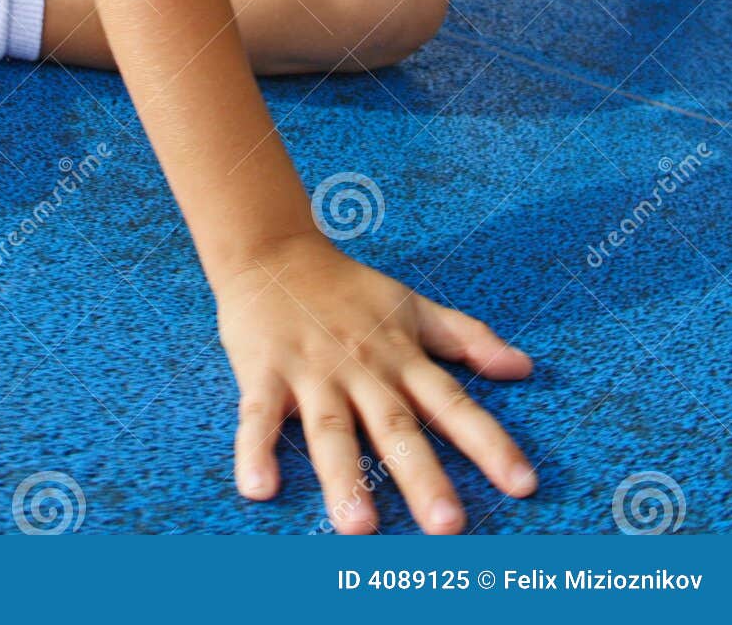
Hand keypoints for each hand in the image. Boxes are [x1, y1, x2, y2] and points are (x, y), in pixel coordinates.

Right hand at [216, 231, 535, 535]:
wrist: (274, 250)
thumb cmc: (347, 289)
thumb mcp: (412, 307)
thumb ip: (467, 337)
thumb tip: (524, 367)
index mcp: (401, 357)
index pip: (452, 403)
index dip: (489, 442)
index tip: (523, 484)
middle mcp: (362, 369)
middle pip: (395, 427)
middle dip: (422, 476)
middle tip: (448, 526)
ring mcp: (312, 371)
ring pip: (331, 430)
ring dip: (344, 477)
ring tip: (358, 528)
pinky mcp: (264, 372)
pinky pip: (258, 416)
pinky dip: (255, 451)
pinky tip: (258, 489)